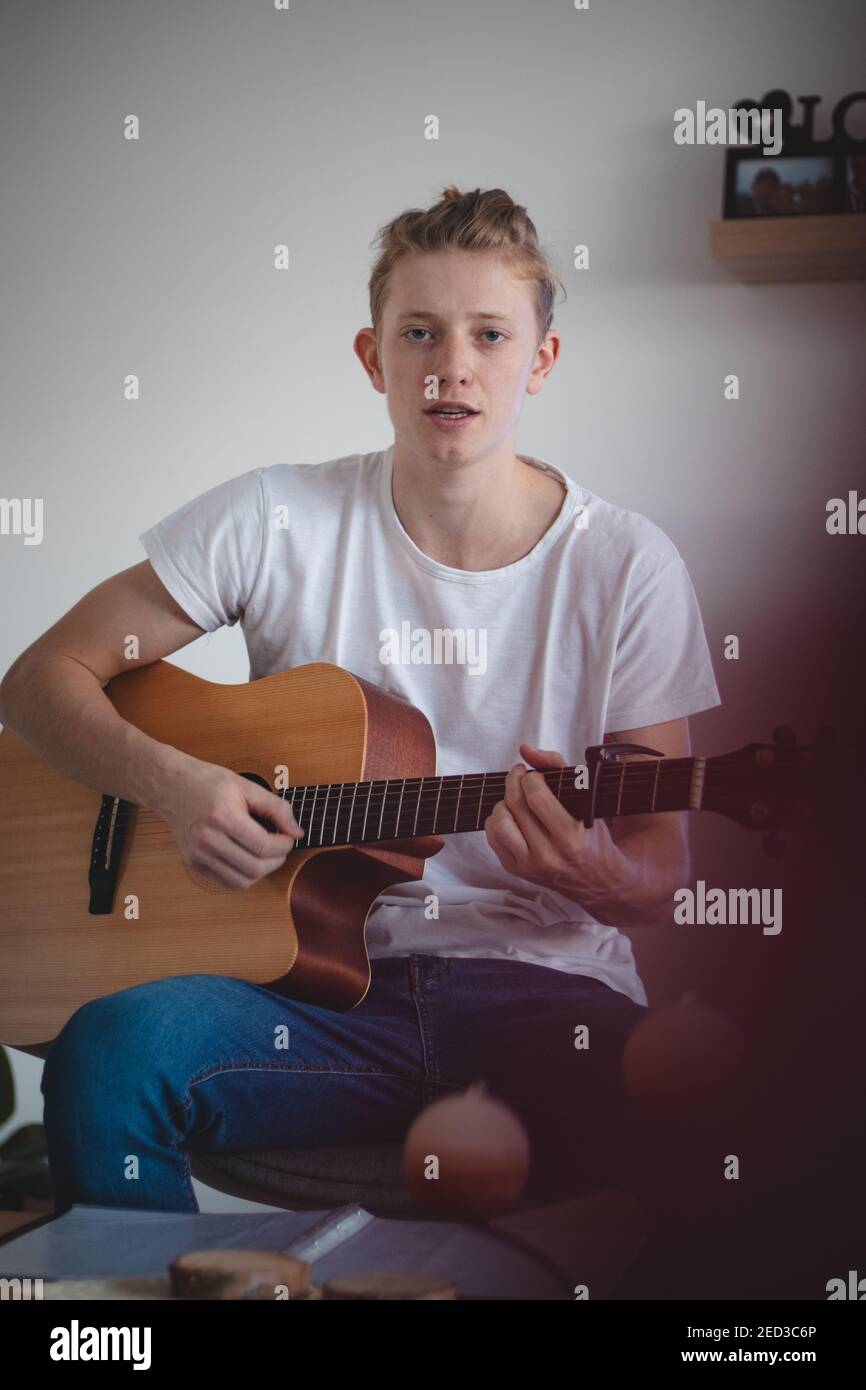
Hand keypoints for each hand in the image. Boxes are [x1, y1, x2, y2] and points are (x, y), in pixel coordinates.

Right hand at [157, 753, 303, 888]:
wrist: (172, 786)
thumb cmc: (209, 782)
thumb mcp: (247, 786)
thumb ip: (276, 808)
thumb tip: (296, 832)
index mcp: (222, 817)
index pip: (263, 846)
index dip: (284, 845)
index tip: (289, 837)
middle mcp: (207, 839)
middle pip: (255, 867)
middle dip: (277, 860)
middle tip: (281, 846)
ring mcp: (198, 855)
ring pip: (242, 881)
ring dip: (262, 871)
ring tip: (267, 854)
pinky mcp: (194, 863)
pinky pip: (227, 882)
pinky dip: (244, 876)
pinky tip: (249, 859)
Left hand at [483, 743, 637, 908]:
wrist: (597, 879)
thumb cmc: (592, 836)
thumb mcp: (587, 800)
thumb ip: (557, 767)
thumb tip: (526, 749)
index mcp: (571, 838)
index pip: (536, 797)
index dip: (529, 777)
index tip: (534, 775)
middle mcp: (549, 855)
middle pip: (515, 806)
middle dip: (514, 782)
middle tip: (519, 776)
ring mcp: (530, 865)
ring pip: (499, 823)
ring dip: (503, 803)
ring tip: (514, 799)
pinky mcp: (516, 871)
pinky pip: (493, 838)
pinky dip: (497, 821)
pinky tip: (511, 816)